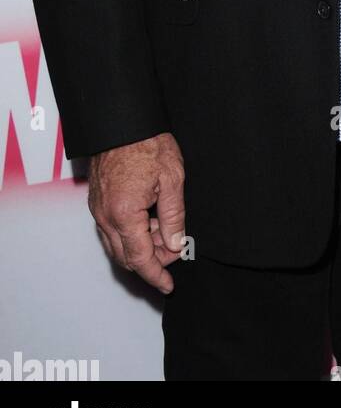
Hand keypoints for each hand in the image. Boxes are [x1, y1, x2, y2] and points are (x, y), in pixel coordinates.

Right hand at [87, 132, 186, 292]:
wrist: (123, 122)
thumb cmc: (148, 144)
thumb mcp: (173, 179)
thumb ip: (174, 216)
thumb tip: (176, 245)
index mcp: (124, 213)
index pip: (140, 258)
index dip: (156, 275)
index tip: (168, 285)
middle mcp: (105, 216)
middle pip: (126, 257)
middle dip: (152, 261)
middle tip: (176, 250)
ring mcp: (98, 209)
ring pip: (117, 245)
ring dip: (141, 247)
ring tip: (167, 231)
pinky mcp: (97, 202)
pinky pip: (111, 230)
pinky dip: (130, 234)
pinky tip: (150, 220)